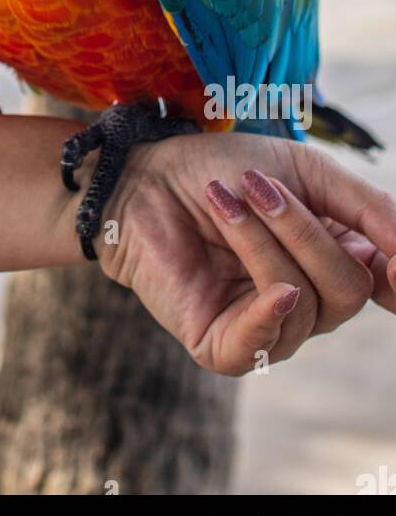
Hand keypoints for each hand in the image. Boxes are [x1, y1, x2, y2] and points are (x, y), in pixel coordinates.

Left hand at [97, 132, 395, 374]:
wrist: (144, 177)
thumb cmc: (221, 170)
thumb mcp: (306, 172)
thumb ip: (368, 209)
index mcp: (337, 257)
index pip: (388, 284)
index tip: (391, 255)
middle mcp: (310, 301)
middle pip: (349, 288)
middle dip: (303, 230)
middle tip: (255, 185)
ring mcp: (269, 327)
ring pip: (304, 302)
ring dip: (262, 241)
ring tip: (221, 200)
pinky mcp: (224, 346)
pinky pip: (263, 345)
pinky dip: (268, 312)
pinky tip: (268, 288)